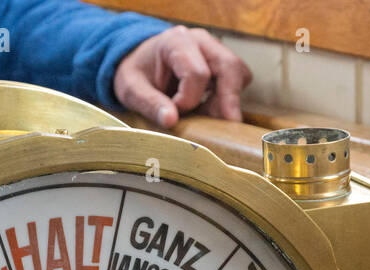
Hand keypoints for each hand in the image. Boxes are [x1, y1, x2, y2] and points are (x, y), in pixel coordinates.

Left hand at [114, 25, 252, 128]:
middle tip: (225, 128)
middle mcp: (201, 41)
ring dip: (229, 101)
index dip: (190, 99)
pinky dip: (228, 100)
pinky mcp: (221, 63)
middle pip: (229, 66)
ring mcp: (214, 50)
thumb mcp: (131, 89)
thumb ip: (149, 104)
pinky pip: (237, 80)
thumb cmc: (136, 74)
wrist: (140, 62)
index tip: (176, 113)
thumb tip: (170, 120)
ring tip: (208, 119)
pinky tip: (210, 111)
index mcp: (176, 42)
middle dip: (228, 100)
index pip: (197, 72)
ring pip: (239, 74)